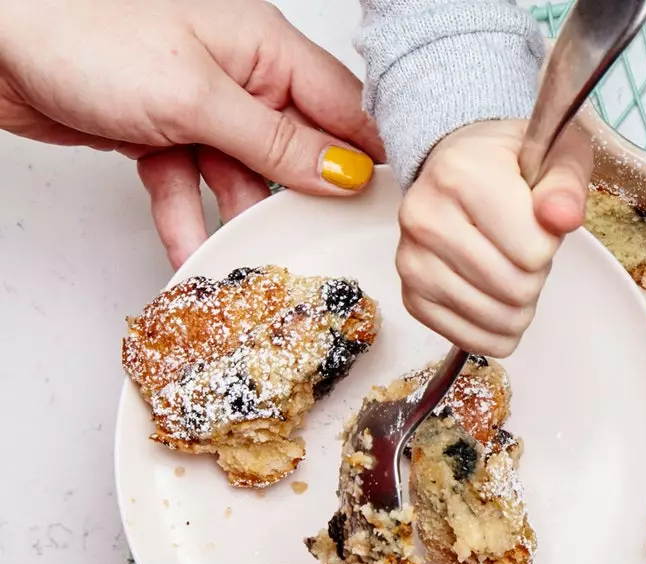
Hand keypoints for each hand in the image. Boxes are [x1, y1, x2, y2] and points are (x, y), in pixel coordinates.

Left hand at [0, 0, 384, 267]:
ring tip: (243, 269)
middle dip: (300, 205)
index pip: (344, 110)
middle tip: (317, 255)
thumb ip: (279, 142)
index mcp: (266, 46)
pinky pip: (190, 185)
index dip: (367, 162)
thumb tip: (347, 174)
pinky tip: (190, 255)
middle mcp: (241, 73)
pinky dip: (188, 219)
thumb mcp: (199, 98)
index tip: (384, 215)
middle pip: (296, 152)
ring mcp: (199, 103)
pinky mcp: (158, 130)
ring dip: (237, 224)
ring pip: (242, 178)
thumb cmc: (83, 33)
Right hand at [397, 119, 592, 357]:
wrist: (459, 168)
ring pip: (496, 318)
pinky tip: (496, 300)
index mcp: (460, 176)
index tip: (536, 222)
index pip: (532, 251)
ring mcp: (411, 260)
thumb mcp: (554, 157)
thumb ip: (565, 186)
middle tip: (523, 247)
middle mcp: (424, 217)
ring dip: (518, 304)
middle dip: (535, 275)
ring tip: (508, 266)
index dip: (548, 244)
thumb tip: (562, 217)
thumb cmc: (511, 166)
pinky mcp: (411, 296)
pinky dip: (496, 331)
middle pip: (515, 288)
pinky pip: (471, 339)